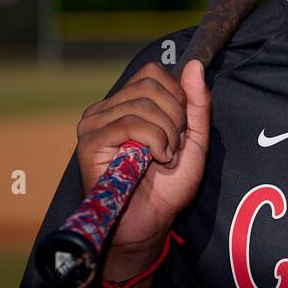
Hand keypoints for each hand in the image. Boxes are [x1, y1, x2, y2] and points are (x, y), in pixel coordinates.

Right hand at [74, 59, 210, 257]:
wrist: (150, 223)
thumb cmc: (169, 186)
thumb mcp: (195, 139)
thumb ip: (197, 103)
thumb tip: (195, 64)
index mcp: (127, 103)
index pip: (154, 72)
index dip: (177, 98)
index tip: (180, 130)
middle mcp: (106, 108)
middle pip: (151, 84)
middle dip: (175, 118)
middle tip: (172, 147)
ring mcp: (93, 123)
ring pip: (143, 104)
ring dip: (167, 135)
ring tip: (162, 158)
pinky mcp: (89, 141)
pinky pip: (130, 123)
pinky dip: (154, 142)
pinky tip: (153, 161)